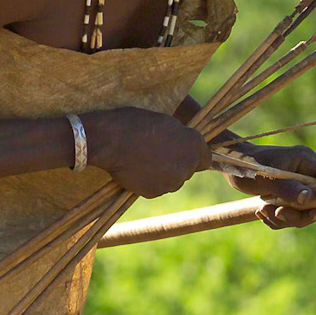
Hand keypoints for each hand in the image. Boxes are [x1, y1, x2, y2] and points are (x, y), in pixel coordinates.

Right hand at [86, 107, 210, 197]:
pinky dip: (148, 182)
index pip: (205, 159)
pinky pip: (155, 188)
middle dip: (176, 164)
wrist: (110, 140)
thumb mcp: (165, 122)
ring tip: (143, 160)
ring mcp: (172, 181)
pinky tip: (135, 170)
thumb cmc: (135, 123)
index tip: (182, 153)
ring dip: (162, 174)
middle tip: (156, 153)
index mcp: (194, 143)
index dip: (194, 156)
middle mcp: (187, 165)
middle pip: (187, 170)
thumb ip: (180, 136)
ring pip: (171, 181)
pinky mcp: (155, 192)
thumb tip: (182, 144)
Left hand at [221, 139, 315, 229]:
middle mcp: (307, 172)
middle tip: (277, 213)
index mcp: (307, 161)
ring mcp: (298, 183)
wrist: (229, 163)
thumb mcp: (266, 179)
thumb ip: (288, 189)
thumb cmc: (246, 165)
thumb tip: (310, 200)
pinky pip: (292, 213)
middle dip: (299, 215)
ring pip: (304, 212)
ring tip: (262, 211)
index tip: (305, 212)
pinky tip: (261, 213)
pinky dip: (277, 218)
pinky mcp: (288, 193)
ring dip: (284, 218)